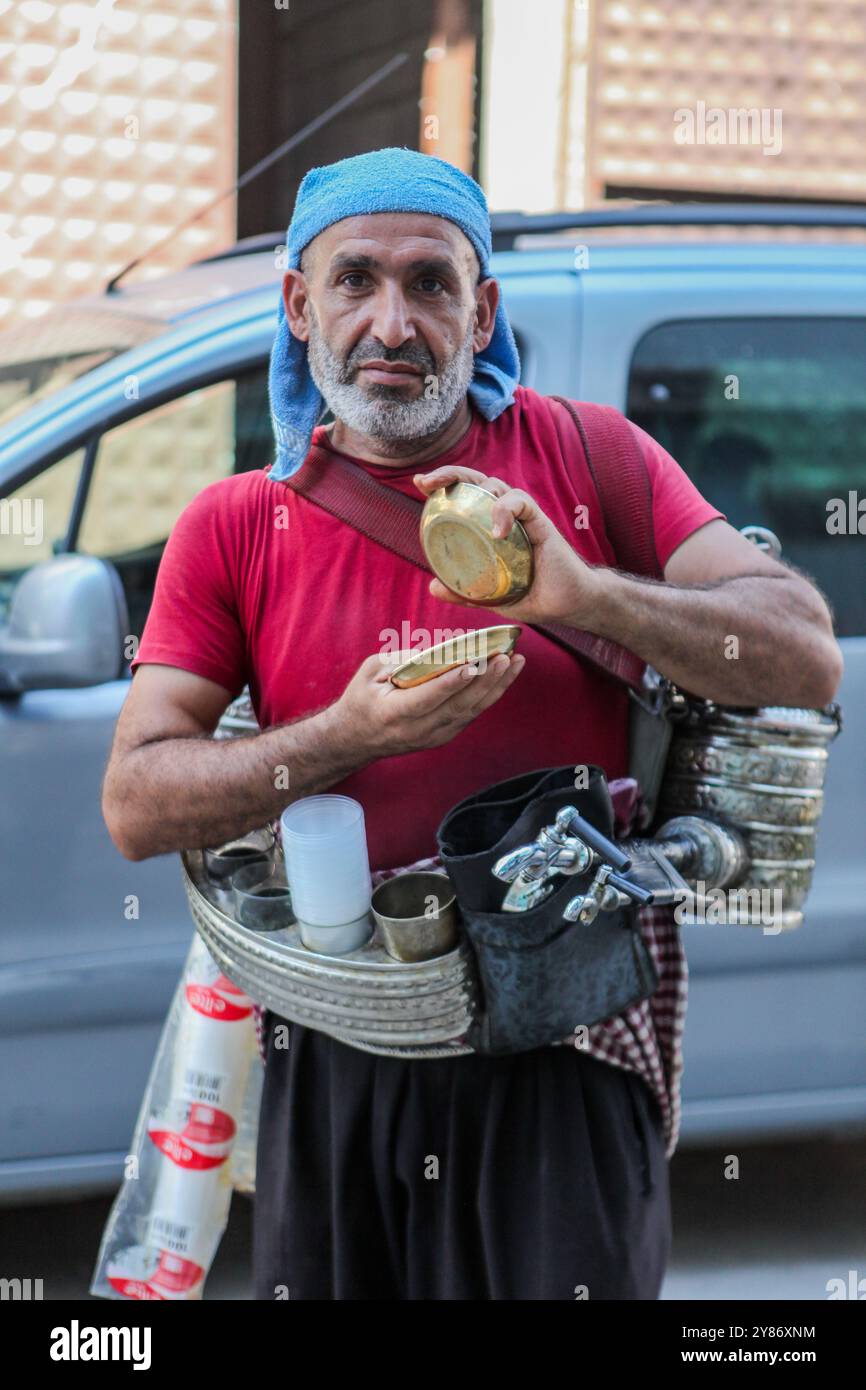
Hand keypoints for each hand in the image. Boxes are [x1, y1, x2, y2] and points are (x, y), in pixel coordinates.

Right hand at [323, 648, 525, 760]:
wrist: (357, 738)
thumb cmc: (362, 697)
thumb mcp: (371, 671)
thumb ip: (403, 660)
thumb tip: (441, 650)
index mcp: (393, 713)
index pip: (426, 699)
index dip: (449, 683)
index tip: (471, 665)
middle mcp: (416, 730)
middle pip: (457, 707)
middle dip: (484, 681)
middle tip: (503, 656)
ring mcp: (434, 737)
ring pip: (471, 712)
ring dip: (496, 686)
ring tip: (514, 662)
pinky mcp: (445, 736)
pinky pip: (471, 714)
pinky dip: (490, 694)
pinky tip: (505, 675)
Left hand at [413, 465, 601, 625]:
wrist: (570, 604)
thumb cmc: (535, 594)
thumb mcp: (492, 597)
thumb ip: (465, 592)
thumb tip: (432, 587)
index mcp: (492, 527)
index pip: (466, 496)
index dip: (444, 485)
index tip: (421, 484)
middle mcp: (506, 516)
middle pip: (477, 482)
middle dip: (450, 475)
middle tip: (426, 482)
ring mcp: (524, 517)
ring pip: (498, 486)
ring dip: (476, 487)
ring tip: (459, 501)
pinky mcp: (541, 522)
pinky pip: (522, 503)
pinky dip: (507, 510)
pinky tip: (498, 531)